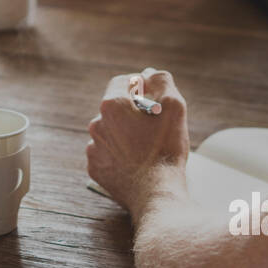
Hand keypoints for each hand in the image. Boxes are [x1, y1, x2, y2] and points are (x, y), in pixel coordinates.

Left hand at [86, 68, 190, 215]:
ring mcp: (94, 148)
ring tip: (147, 147)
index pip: (123, 82)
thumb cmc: (165, 149)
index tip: (154, 97)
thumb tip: (149, 74)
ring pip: (111, 132)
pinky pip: (107, 154)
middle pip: (116, 108)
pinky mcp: (96, 169)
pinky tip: (136, 162)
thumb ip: (161, 81)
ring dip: (126, 134)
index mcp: (111, 105)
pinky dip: (119, 155)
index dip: (141, 86)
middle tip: (154, 126)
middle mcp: (96, 124)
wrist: (156, 193)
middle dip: (134, 113)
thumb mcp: (173, 106)